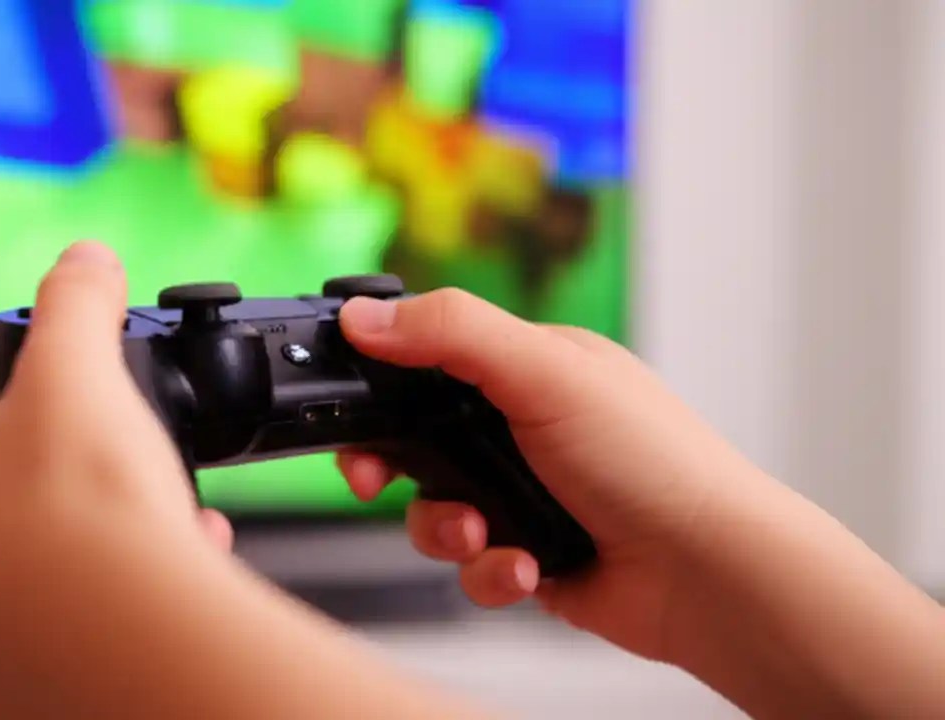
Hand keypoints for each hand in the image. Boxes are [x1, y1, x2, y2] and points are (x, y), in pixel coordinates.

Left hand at [0, 242, 232, 715]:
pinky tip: (166, 583)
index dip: (41, 422)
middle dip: (84, 489)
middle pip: (17, 506)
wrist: (132, 633)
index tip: (91, 425)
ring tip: (166, 532)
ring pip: (48, 572)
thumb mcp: (81, 367)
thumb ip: (78, 302)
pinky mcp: (21, 685)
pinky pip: (72, 631)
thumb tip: (86, 258)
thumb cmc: (92, 499)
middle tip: (136, 480)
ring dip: (106, 547)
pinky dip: (118, 605)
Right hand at [334, 289, 775, 662]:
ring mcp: (525, 495)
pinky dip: (489, 570)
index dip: (382, 380)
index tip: (350, 406)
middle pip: (416, 440)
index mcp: (528, 369)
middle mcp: (522, 429)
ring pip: (433, 511)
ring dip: (447, 530)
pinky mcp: (529, 554)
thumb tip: (366, 317)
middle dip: (393, 468)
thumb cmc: (651, 461)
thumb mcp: (545, 372)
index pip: (429, 357)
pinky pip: (470, 564)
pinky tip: (528, 567)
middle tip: (375, 481)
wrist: (706, 573)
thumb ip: (452, 334)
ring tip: (486, 534)